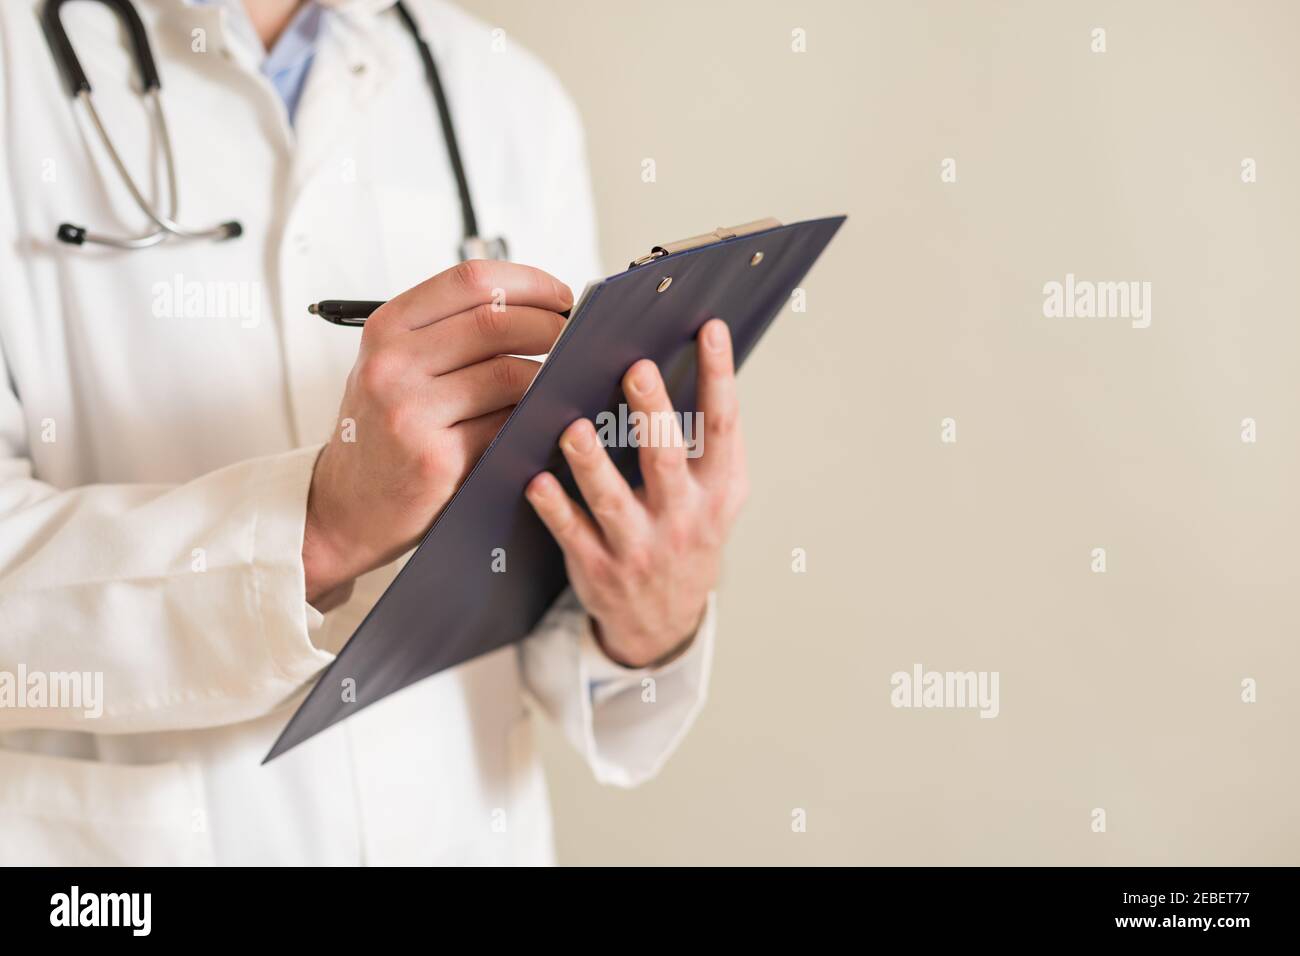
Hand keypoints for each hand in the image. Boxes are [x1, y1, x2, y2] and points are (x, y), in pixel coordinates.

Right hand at [303, 260, 572, 606]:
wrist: (345, 508)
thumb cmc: (381, 432)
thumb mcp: (394, 367)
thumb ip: (449, 333)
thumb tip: (539, 310)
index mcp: (387, 330)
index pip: (471, 281)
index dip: (529, 283)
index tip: (558, 297)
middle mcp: (393, 365)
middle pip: (497, 323)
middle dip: (549, 328)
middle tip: (570, 340)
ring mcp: (412, 413)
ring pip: (510, 376)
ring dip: (546, 378)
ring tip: (554, 384)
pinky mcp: (438, 459)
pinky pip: (507, 426)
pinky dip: (531, 420)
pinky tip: (535, 421)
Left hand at [525, 318, 748, 666]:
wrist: (664, 619)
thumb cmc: (686, 533)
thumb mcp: (714, 493)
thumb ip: (704, 439)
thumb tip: (685, 358)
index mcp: (717, 490)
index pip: (723, 426)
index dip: (719, 377)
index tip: (710, 328)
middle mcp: (683, 517)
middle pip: (666, 459)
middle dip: (652, 413)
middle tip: (635, 368)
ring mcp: (640, 546)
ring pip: (612, 500)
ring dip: (591, 462)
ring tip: (573, 427)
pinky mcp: (598, 568)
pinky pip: (571, 534)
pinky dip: (552, 507)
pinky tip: (534, 480)